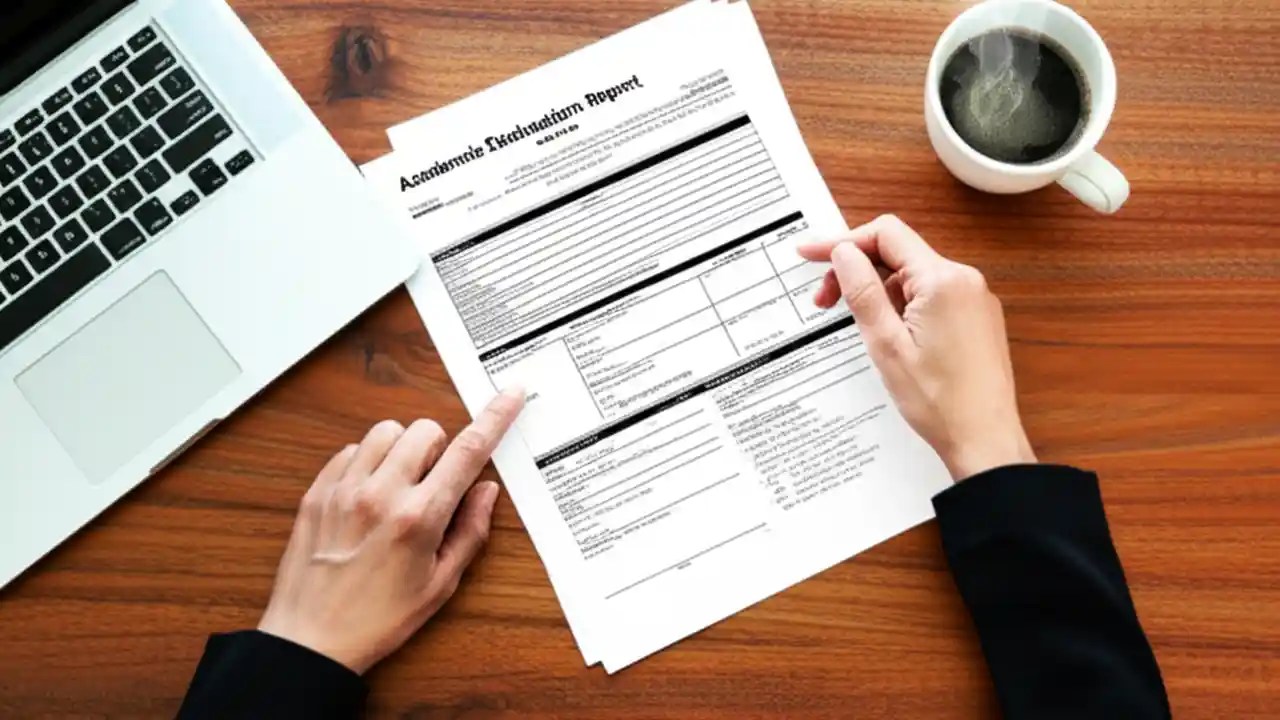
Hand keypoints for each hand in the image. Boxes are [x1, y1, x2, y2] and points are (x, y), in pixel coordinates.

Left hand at [257, 388, 524, 673]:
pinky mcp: (317, 492)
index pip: (467, 452)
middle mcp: (381, 495)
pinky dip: (366, 462)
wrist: (309, 641)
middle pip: (424, 429)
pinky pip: (349, 450)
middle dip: (438, 448)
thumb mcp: (440, 585)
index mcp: (419, 519)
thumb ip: (470, 532)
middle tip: (433, 483)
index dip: (495, 419)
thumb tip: (486, 490)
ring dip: (400, 448)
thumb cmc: (378, 620)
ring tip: (398, 485)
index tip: (510, 396)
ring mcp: (344, 490)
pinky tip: (367, 495)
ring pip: (385, 431)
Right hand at [797, 215, 1033, 479]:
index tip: (812, 255)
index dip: (843, 241)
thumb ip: (862, 292)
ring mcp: (974, 299)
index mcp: (943, 281)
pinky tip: (886, 332)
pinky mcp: (975, 317)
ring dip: (877, 290)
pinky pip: (930, 295)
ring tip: (856, 325)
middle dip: (856, 270)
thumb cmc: (941, 403)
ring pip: (912, 276)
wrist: (984, 439)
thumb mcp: (885, 345)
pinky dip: (901, 303)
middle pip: (897, 254)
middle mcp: (964, 281)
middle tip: (824, 301)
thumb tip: (843, 253)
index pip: (886, 235)